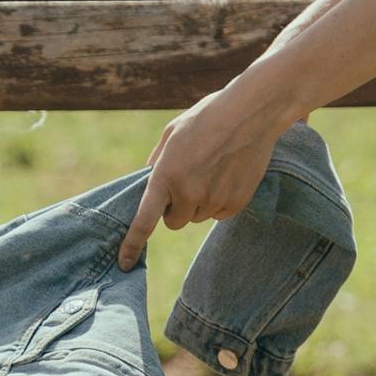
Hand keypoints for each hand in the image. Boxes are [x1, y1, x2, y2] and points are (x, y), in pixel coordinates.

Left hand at [117, 87, 281, 268]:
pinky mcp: (236, 203)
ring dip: (199, 202)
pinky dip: (220, 201)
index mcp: (166, 175)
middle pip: (174, 222)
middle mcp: (189, 193)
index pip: (144, 220)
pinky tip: (227, 174)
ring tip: (211, 169)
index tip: (123, 263)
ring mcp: (214, 200)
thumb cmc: (208, 116)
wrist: (252, 113)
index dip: (132, 244)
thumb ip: (158, 160)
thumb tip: (149, 180)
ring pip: (198, 217)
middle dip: (175, 208)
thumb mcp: (173, 132)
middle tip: (187, 181)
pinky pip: (219, 213)